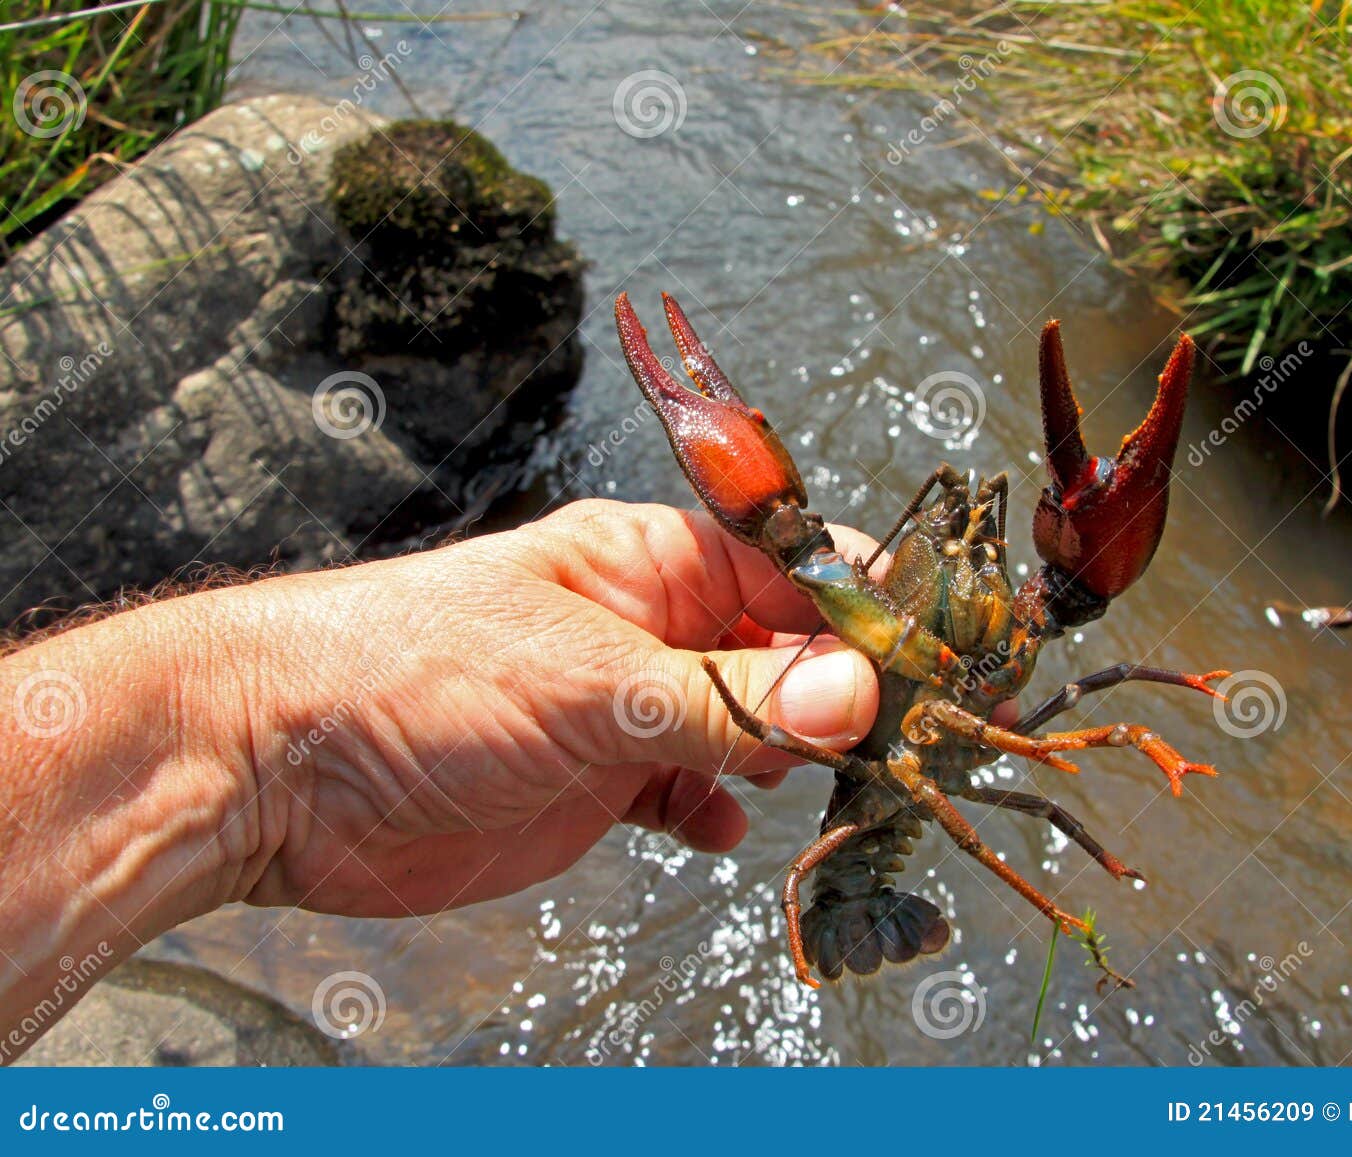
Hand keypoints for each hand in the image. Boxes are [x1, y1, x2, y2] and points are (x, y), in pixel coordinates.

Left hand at [226, 500, 882, 915]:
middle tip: (913, 745)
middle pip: (788, 653)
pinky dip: (718, 811)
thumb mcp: (588, 679)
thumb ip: (728, 694)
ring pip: (751, 727)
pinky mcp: (598, 782)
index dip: (873, 611)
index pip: (795, 569)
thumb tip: (857, 694)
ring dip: (795, 757)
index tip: (944, 660)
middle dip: (848, 695)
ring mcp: (627, 708)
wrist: (278, 769)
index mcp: (653, 560)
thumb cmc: (414, 673)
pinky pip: (691, 790)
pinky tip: (719, 828)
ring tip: (832, 788)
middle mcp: (652, 627)